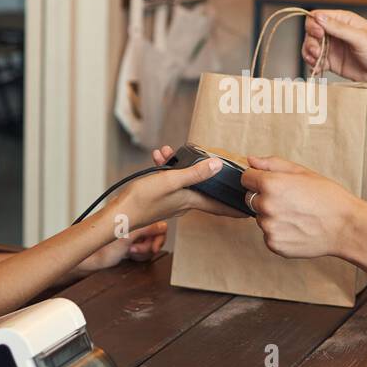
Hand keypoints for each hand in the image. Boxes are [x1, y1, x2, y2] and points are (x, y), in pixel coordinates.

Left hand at [78, 220, 167, 272]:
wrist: (91, 260)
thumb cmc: (101, 248)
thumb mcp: (127, 237)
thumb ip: (147, 229)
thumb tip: (163, 225)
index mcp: (133, 214)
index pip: (157, 222)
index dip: (158, 236)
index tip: (154, 246)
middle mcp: (135, 222)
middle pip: (156, 234)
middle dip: (148, 245)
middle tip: (137, 249)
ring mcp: (134, 234)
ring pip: (152, 243)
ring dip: (143, 251)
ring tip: (130, 251)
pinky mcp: (133, 243)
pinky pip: (146, 250)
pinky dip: (140, 255)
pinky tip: (130, 254)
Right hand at [110, 146, 246, 228]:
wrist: (118, 214)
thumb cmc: (143, 201)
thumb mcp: (171, 181)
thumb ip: (195, 173)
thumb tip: (218, 166)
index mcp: (191, 201)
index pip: (220, 206)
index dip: (235, 208)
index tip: (249, 210)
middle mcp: (184, 203)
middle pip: (204, 189)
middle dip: (207, 174)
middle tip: (215, 163)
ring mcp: (171, 201)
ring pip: (184, 180)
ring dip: (180, 165)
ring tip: (168, 152)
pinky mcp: (159, 197)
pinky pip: (170, 180)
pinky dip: (166, 168)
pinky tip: (158, 158)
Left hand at [238, 156, 356, 259]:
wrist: (345, 227)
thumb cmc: (328, 197)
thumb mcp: (302, 172)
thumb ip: (272, 164)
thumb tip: (251, 160)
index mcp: (271, 184)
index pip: (246, 178)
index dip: (258, 178)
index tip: (273, 183)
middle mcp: (266, 206)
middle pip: (250, 198)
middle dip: (264, 197)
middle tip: (290, 200)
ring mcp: (269, 227)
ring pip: (260, 218)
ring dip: (272, 216)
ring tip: (297, 215)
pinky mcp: (274, 244)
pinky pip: (268, 235)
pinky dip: (279, 232)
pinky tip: (297, 228)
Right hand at [303, 10, 366, 93]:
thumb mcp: (361, 38)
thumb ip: (339, 28)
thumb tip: (318, 17)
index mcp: (344, 20)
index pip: (318, 16)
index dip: (313, 24)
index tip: (318, 35)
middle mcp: (337, 32)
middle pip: (311, 32)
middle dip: (311, 42)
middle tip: (317, 52)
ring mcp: (334, 47)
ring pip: (311, 46)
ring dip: (309, 53)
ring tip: (316, 62)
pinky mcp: (333, 62)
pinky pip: (316, 61)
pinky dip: (313, 64)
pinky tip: (317, 69)